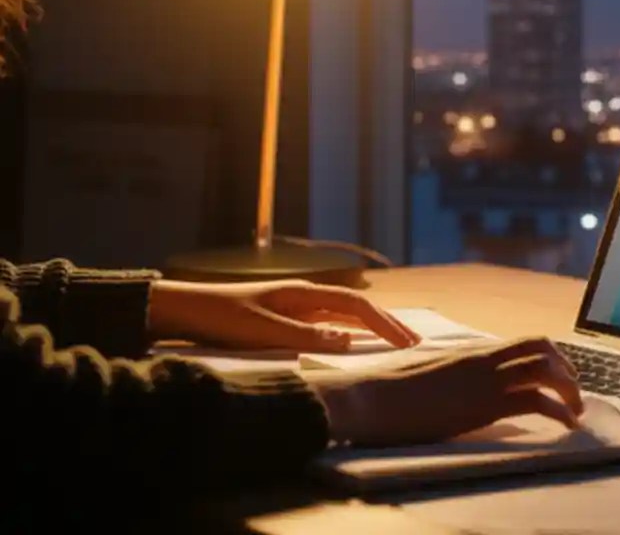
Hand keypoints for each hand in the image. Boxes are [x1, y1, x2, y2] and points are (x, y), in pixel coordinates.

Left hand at [148, 279, 420, 351]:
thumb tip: (349, 340)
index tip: (407, 343)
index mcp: (303, 295)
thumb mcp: (262, 331)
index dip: (385, 324)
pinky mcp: (286, 317)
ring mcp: (296, 306)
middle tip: (415, 342)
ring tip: (396, 341)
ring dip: (372, 328)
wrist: (185, 309)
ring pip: (345, 315)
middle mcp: (305, 297)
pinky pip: (329, 323)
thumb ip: (305, 335)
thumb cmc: (221, 318)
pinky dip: (350, 331)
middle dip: (388, 324)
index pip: (357, 307)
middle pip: (357, 308)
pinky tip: (356, 342)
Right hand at [308, 337, 583, 445]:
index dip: (550, 356)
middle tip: (575, 392)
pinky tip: (567, 425)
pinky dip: (559, 412)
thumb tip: (455, 378)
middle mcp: (483, 359)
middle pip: (541, 348)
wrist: (369, 399)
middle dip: (567, 368)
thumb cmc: (387, 390)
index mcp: (471, 351)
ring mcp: (485, 380)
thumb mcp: (426, 371)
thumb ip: (450, 370)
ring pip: (545, 371)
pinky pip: (535, 402)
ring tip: (576, 411)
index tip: (560, 374)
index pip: (522, 342)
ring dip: (570, 390)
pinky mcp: (483, 404)